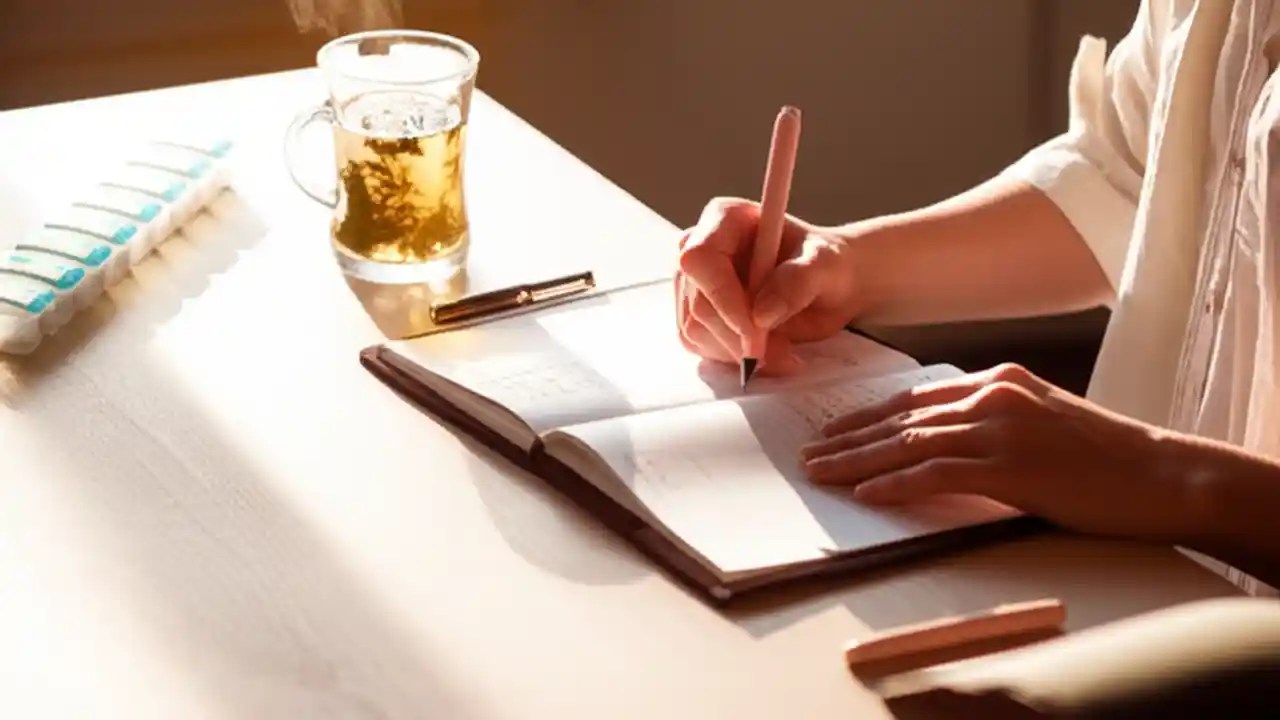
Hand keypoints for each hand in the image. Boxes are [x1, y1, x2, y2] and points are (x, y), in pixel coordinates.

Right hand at [675, 197, 861, 374]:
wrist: (828, 288)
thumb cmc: (826, 266)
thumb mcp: (824, 266)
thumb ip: (797, 281)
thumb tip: (761, 315)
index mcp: (725, 219)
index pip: (700, 260)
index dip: (724, 299)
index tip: (757, 334)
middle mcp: (699, 246)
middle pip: (698, 302)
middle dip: (738, 336)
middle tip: (782, 353)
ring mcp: (693, 283)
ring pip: (695, 329)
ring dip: (738, 352)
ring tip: (783, 353)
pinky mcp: (695, 314)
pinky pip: (699, 345)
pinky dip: (732, 358)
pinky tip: (765, 354)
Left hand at [800, 363, 1200, 541]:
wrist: (1161, 474)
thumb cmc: (1102, 455)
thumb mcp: (1040, 419)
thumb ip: (990, 420)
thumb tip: (939, 440)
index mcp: (996, 380)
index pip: (913, 398)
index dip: (866, 416)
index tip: (832, 431)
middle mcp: (990, 395)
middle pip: (900, 418)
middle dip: (848, 438)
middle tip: (808, 454)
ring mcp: (999, 429)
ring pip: (908, 443)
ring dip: (857, 461)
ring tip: (820, 474)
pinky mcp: (1009, 466)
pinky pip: (935, 473)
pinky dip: (895, 484)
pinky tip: (865, 494)